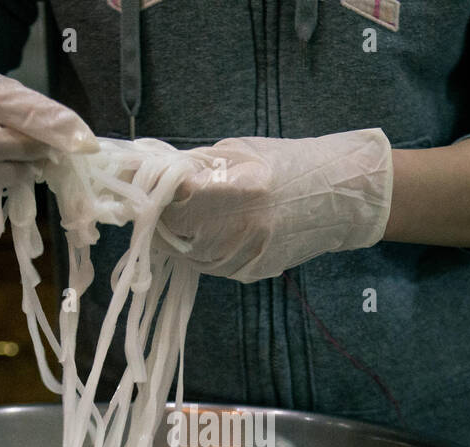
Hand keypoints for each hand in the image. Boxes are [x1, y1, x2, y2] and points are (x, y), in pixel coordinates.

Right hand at [0, 61, 97, 194]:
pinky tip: (19, 163)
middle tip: (67, 142)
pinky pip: (6, 183)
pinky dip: (20, 173)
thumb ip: (18, 100)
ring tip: (36, 150)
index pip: (22, 111)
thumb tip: (62, 126)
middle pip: (22, 145)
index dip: (58, 126)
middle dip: (49, 145)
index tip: (87, 141)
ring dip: (35, 162)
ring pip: (17, 171)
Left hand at [159, 129, 393, 282]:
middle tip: (153, 202)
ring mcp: (246, 255)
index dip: (148, 192)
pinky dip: (201, 249)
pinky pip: (211, 265)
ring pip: (187, 255)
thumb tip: (150, 171)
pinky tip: (211, 229)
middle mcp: (240, 228)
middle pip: (173, 233)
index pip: (172, 198)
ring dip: (176, 237)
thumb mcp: (240, 152)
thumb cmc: (288, 164)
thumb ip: (195, 166)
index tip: (131, 183)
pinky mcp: (252, 272)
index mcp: (237, 189)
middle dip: (158, 218)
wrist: (339, 197)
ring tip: (184, 214)